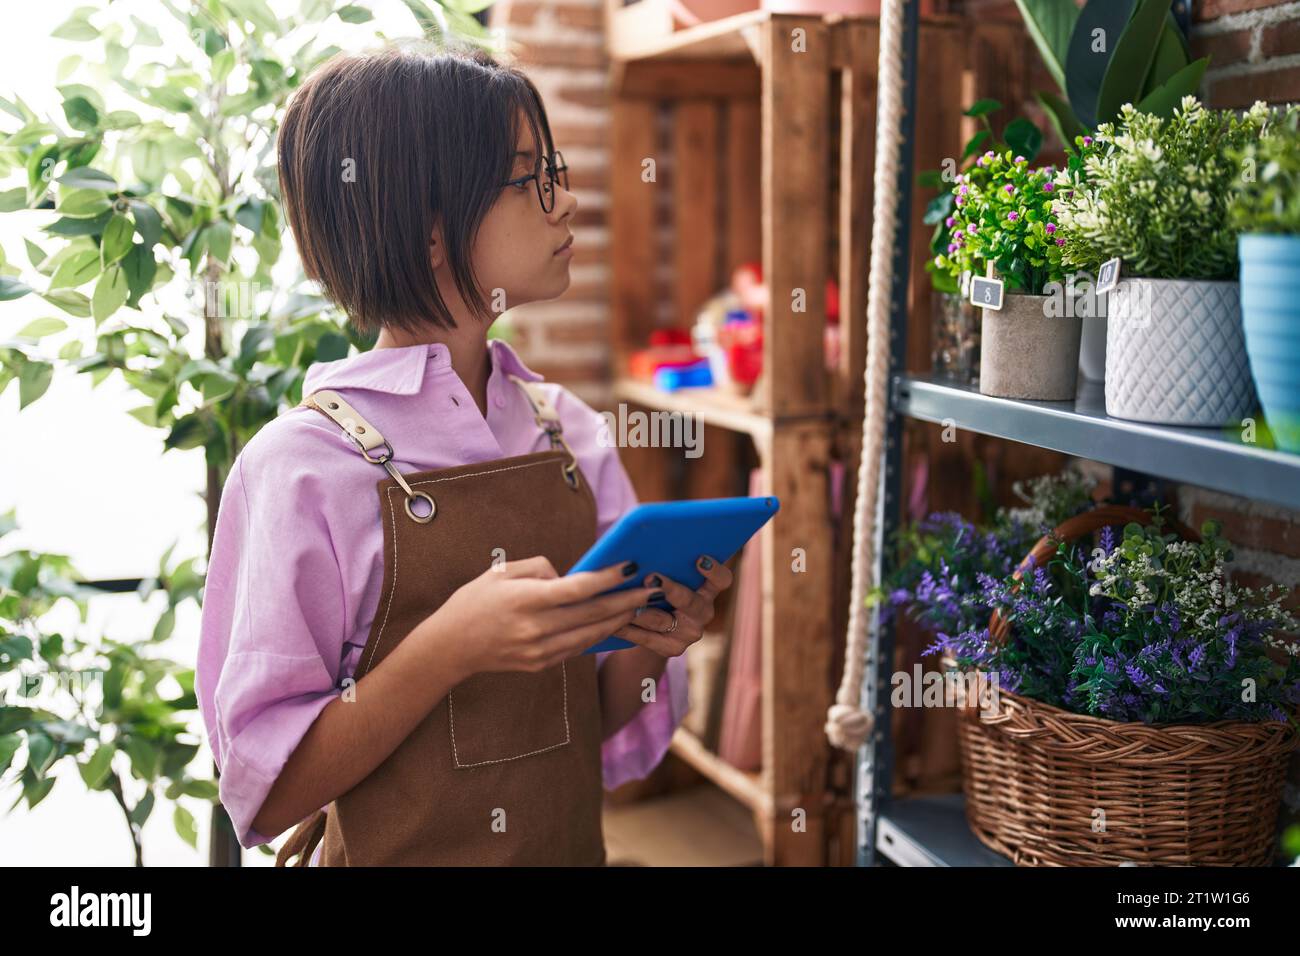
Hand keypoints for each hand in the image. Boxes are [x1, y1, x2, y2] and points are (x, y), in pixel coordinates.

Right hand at [428, 557, 657, 677]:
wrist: (449, 648)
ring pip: (592, 635)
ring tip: (642, 605)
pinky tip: (615, 622)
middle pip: (593, 614)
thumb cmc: (474, 601)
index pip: (577, 588)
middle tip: (653, 588)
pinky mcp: (541, 664)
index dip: (608, 578)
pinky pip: (578, 648)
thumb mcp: (501, 572)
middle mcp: (535, 628)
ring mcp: (539, 651)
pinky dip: (599, 634)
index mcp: (524, 600)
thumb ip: (539, 568)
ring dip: (620, 619)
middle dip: (627, 600)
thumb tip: (570, 575)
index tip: (631, 566)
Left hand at [613, 555, 732, 656]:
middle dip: (670, 589)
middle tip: (651, 577)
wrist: (650, 625)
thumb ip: (664, 560)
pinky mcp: (671, 648)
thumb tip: (642, 537)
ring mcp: (689, 633)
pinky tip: (613, 620)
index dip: (714, 570)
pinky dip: (629, 628)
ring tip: (624, 600)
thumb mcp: (667, 573)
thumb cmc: (657, 585)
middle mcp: (703, 612)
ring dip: (642, 609)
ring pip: (662, 621)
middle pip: (690, 601)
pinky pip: (647, 638)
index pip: (721, 580)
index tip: (700, 559)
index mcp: (707, 589)